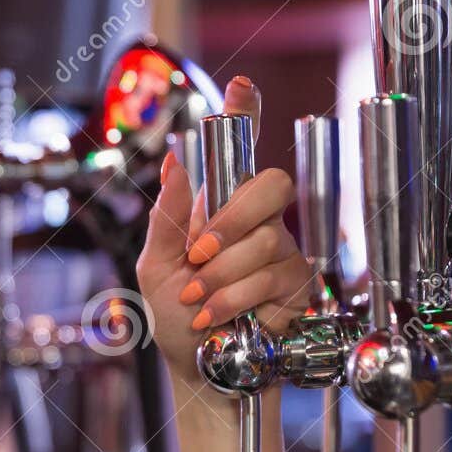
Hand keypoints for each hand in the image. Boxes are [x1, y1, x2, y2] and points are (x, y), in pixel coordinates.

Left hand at [135, 76, 314, 386]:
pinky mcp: (296, 286)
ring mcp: (281, 250)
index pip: (238, 150)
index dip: (244, 113)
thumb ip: (165, 218)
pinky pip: (272, 277)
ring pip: (265, 239)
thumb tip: (174, 162)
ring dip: (220, 275)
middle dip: (230, 220)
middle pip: (271, 184)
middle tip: (198, 254)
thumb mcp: (154, 267)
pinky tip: (215, 316)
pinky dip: (234, 298)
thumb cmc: (176, 316)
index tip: (241, 84)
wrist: (196, 367)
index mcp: (219, 206)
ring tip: (198, 300)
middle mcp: (256, 221)